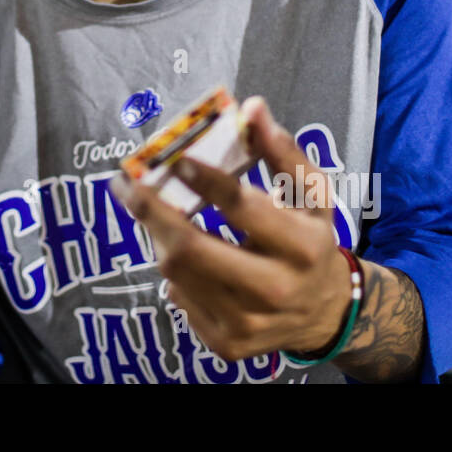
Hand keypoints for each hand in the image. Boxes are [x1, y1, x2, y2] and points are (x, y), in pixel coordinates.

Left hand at [110, 95, 352, 361]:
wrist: (324, 313)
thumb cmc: (312, 241)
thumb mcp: (311, 194)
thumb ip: (281, 151)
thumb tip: (250, 108)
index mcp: (301, 247)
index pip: (242, 208)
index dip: (204, 180)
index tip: (175, 158)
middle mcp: (274, 289)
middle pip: (192, 249)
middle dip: (151, 212)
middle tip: (127, 183)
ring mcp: (246, 323)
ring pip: (177, 273)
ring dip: (158, 235)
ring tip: (150, 209)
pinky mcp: (225, 343)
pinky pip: (179, 298)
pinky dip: (174, 268)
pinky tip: (180, 249)